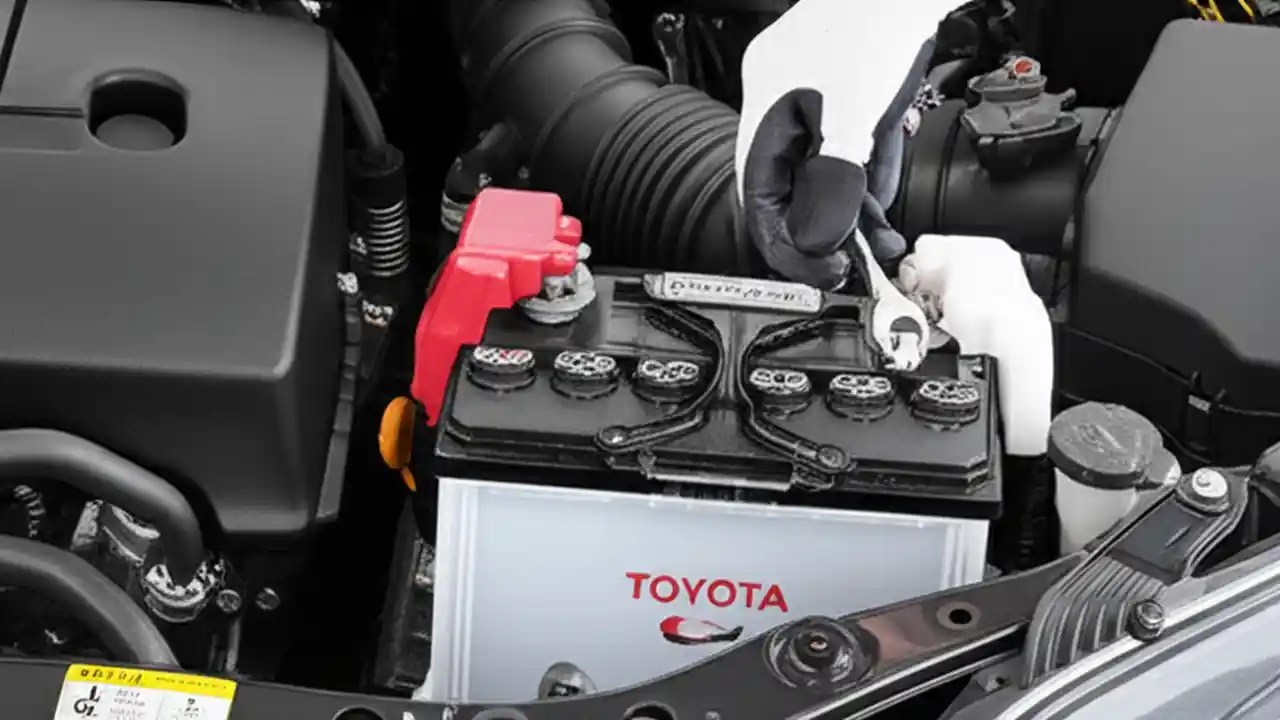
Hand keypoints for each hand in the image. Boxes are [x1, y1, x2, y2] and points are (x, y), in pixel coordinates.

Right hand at [734, 0, 967, 289]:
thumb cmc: (875, 16)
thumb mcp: (854, 110)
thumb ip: (834, 178)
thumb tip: (819, 237)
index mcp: (765, 105)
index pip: (759, 194)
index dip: (784, 239)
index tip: (815, 269)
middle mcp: (785, 102)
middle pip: (793, 185)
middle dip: (823, 228)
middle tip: (850, 260)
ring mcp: (820, 96)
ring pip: (825, 169)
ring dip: (850, 209)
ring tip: (877, 241)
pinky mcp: (853, 91)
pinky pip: (851, 148)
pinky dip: (865, 178)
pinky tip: (882, 205)